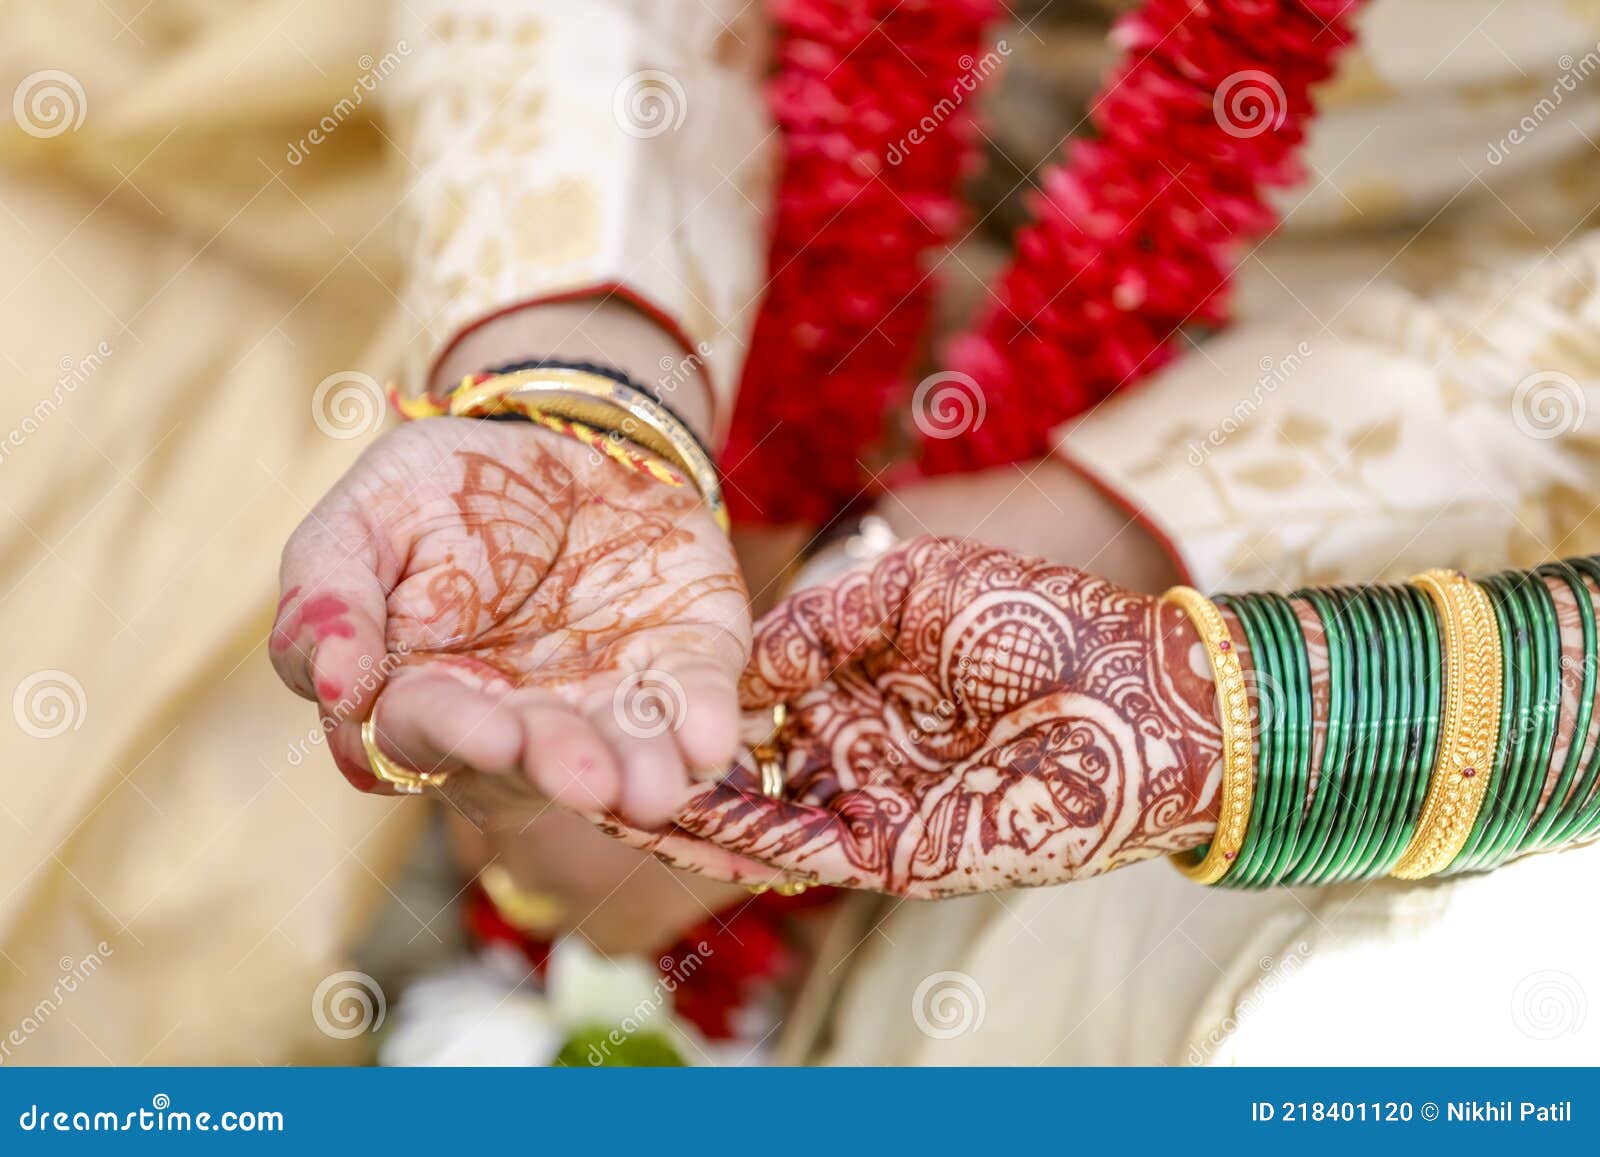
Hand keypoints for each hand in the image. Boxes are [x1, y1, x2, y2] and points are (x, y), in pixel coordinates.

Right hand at [270, 417, 750, 827]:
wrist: (559, 434)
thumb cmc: (445, 489)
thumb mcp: (366, 517)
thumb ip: (329, 599)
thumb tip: (338, 694)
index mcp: (426, 693)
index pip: (430, 730)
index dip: (460, 735)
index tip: (493, 736)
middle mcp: (519, 720)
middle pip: (534, 763)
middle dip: (561, 768)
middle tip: (587, 779)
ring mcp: (604, 703)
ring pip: (620, 755)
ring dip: (639, 773)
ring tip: (655, 789)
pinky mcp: (682, 670)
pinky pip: (693, 706)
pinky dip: (704, 726)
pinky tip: (712, 743)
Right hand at [640, 537, 1224, 896]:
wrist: (1144, 691)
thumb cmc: (1040, 618)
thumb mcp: (911, 585)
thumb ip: (817, 620)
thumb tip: (736, 662)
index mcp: (856, 682)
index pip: (747, 702)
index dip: (684, 703)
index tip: (613, 689)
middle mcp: (851, 749)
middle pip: (737, 770)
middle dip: (663, 767)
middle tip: (578, 754)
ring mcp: (869, 804)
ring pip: (753, 821)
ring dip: (678, 812)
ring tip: (597, 788)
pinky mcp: (894, 853)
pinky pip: (797, 852)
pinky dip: (734, 841)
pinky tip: (673, 816)